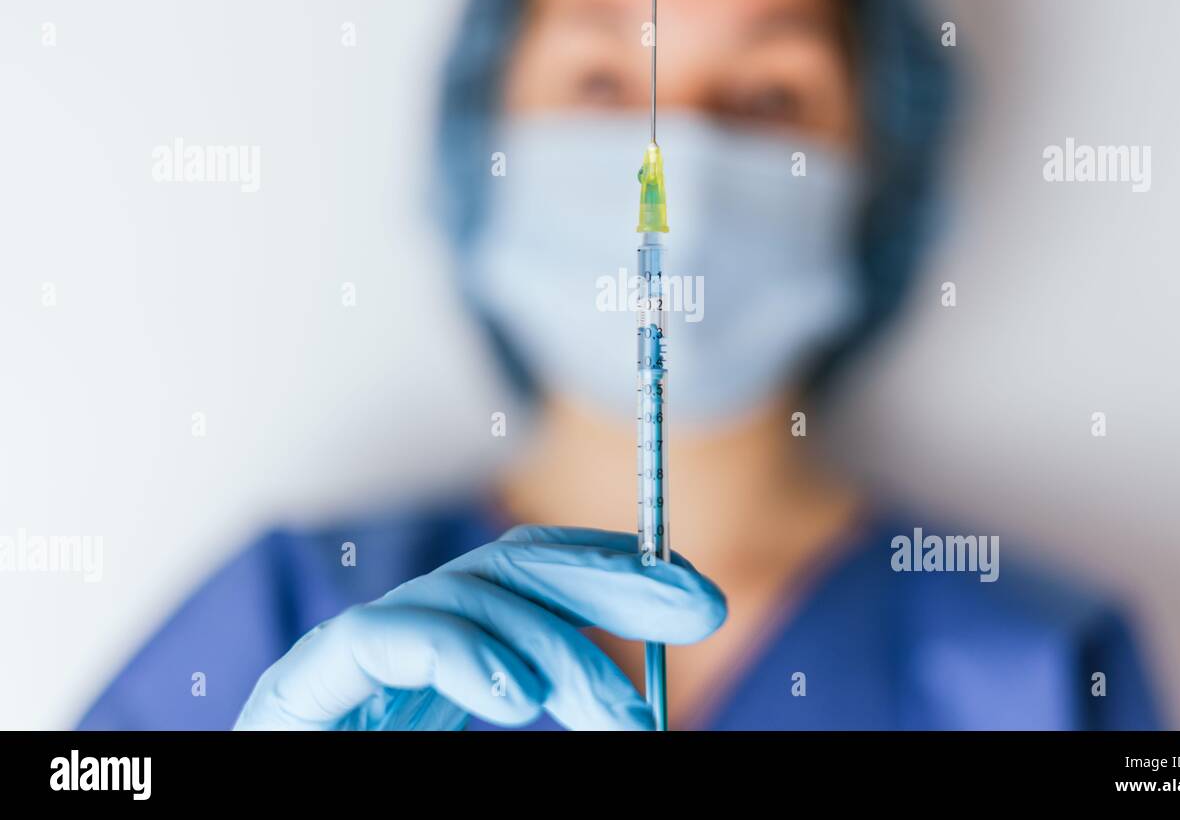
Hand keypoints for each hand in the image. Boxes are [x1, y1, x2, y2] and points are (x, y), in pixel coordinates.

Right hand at [234, 524, 725, 729]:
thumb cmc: (380, 793)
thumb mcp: (487, 758)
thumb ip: (549, 706)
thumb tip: (652, 713)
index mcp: (442, 665)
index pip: (526, 579)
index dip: (606, 569)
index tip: (686, 591)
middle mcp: (395, 649)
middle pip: (505, 571)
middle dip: (606, 581)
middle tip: (699, 606)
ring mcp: (343, 666)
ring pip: (456, 598)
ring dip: (552, 643)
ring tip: (622, 711)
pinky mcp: (297, 691)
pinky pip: (378, 641)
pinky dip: (456, 655)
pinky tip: (516, 697)